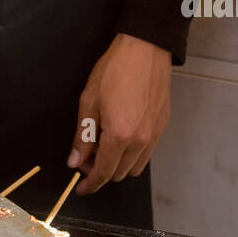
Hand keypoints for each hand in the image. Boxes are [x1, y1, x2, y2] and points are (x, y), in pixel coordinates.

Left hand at [68, 33, 171, 194]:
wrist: (145, 49)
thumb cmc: (114, 70)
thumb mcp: (88, 101)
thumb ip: (82, 136)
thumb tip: (75, 160)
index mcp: (119, 136)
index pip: (103, 173)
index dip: (90, 184)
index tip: (81, 187)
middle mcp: (141, 141)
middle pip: (119, 174)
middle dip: (101, 171)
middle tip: (86, 155)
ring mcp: (155, 135)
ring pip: (134, 167)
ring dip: (118, 164)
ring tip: (103, 145)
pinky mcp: (162, 127)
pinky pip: (147, 153)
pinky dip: (132, 154)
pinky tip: (121, 136)